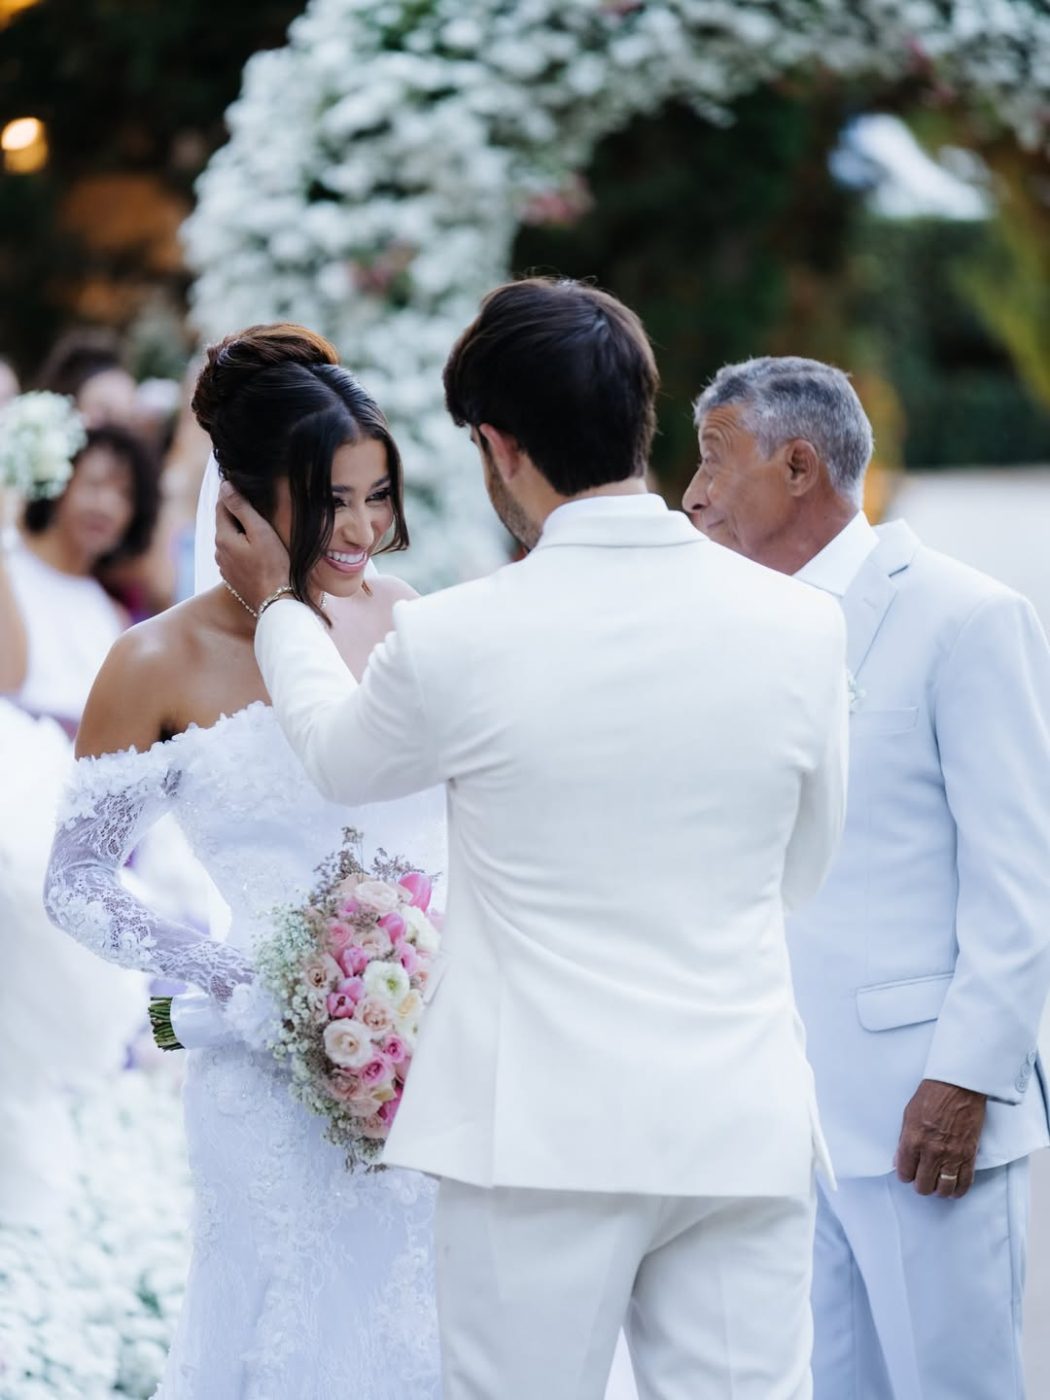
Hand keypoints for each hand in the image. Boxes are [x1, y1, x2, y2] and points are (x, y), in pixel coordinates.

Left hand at [214, 482, 290, 613]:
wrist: (277, 602)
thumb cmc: (274, 565)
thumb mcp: (261, 531)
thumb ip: (242, 508)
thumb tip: (225, 486)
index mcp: (223, 537)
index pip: (222, 506)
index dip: (232, 494)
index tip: (244, 487)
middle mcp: (218, 551)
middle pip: (225, 523)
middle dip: (237, 513)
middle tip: (257, 506)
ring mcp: (224, 566)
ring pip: (230, 539)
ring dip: (240, 532)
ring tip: (260, 529)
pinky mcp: (232, 577)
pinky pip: (234, 554)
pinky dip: (243, 547)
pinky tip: (258, 550)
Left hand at [895, 1078, 985, 1198]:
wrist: (957, 1086)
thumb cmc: (932, 1095)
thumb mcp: (908, 1115)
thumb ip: (903, 1141)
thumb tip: (899, 1160)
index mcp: (913, 1140)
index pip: (905, 1173)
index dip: (905, 1175)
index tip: (908, 1173)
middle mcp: (931, 1152)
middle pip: (924, 1186)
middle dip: (921, 1184)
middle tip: (922, 1179)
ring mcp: (952, 1155)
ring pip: (944, 1189)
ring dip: (939, 1189)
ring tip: (937, 1183)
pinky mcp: (969, 1155)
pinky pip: (964, 1183)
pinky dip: (958, 1189)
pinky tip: (953, 1187)